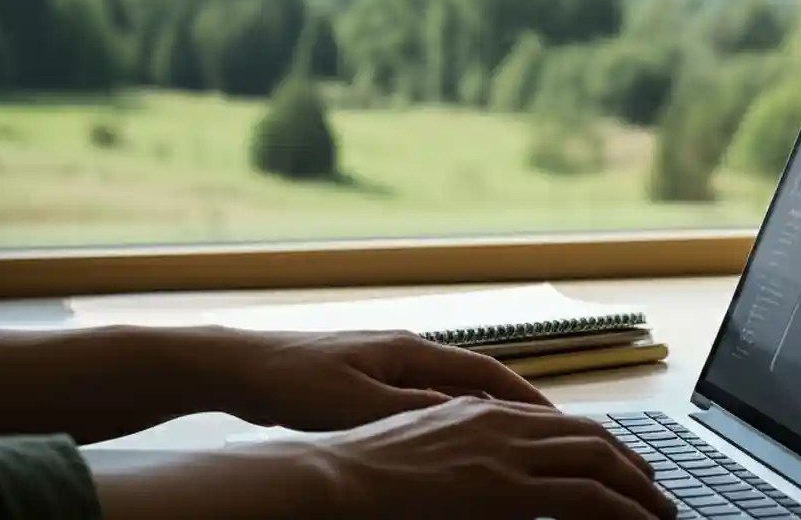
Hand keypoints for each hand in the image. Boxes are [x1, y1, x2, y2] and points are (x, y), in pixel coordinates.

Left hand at [220, 329, 551, 430]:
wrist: (242, 368)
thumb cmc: (295, 381)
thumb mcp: (358, 403)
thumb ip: (413, 411)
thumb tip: (467, 417)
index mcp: (410, 351)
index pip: (486, 371)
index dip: (526, 396)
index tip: (558, 419)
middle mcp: (406, 354)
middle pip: (475, 381)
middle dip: (513, 408)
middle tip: (548, 438)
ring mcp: (387, 367)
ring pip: (450, 395)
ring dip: (481, 417)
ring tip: (511, 448)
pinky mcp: (368, 384)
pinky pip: (424, 405)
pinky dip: (447, 423)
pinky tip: (451, 449)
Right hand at [311, 397, 676, 519]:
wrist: (337, 477)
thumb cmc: (363, 468)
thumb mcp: (420, 442)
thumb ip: (460, 444)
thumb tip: (477, 455)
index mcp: (483, 412)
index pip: (559, 422)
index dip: (598, 442)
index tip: (620, 461)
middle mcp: (504, 425)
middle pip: (590, 437)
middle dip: (630, 464)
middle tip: (654, 488)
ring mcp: (508, 456)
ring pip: (598, 464)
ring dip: (637, 490)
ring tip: (660, 511)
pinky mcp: (506, 490)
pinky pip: (583, 498)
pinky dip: (620, 509)